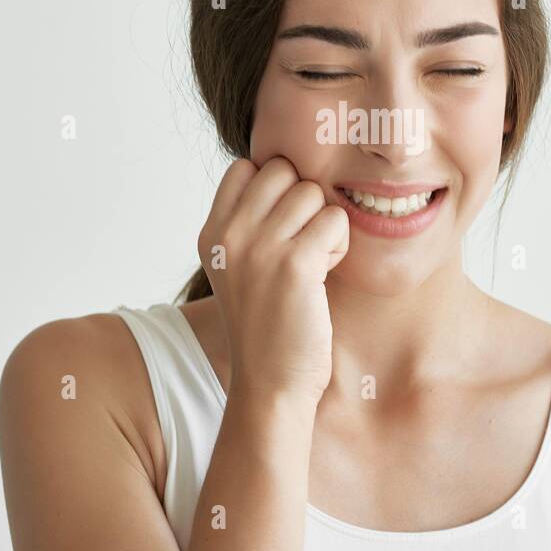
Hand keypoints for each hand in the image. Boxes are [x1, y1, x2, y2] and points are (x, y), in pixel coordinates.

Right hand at [196, 156, 348, 404]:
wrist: (271, 384)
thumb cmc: (267, 325)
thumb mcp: (238, 267)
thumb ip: (250, 222)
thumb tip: (288, 172)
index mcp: (212, 232)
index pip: (247, 166)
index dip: (275, 188)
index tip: (281, 227)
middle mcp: (229, 235)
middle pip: (284, 171)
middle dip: (302, 202)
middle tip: (301, 245)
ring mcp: (259, 247)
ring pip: (312, 192)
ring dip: (323, 224)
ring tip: (312, 262)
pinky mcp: (295, 264)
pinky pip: (335, 220)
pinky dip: (338, 245)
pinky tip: (324, 273)